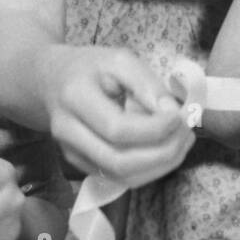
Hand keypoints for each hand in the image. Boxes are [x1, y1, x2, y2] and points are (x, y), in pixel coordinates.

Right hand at [37, 44, 194, 189]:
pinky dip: (151, 170)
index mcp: (74, 98)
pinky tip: (167, 150)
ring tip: (183, 141)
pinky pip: (120, 179)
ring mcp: (71, 153)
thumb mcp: (119, 59)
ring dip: (162, 166)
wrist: (51, 82)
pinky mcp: (81, 166)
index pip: (117, 129)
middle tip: (188, 132)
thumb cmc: (90, 67)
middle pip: (119, 162)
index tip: (180, 115)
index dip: (155, 129)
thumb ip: (147, 83)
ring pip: (122, 178)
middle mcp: (67, 132)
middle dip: (164, 153)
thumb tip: (171, 113)